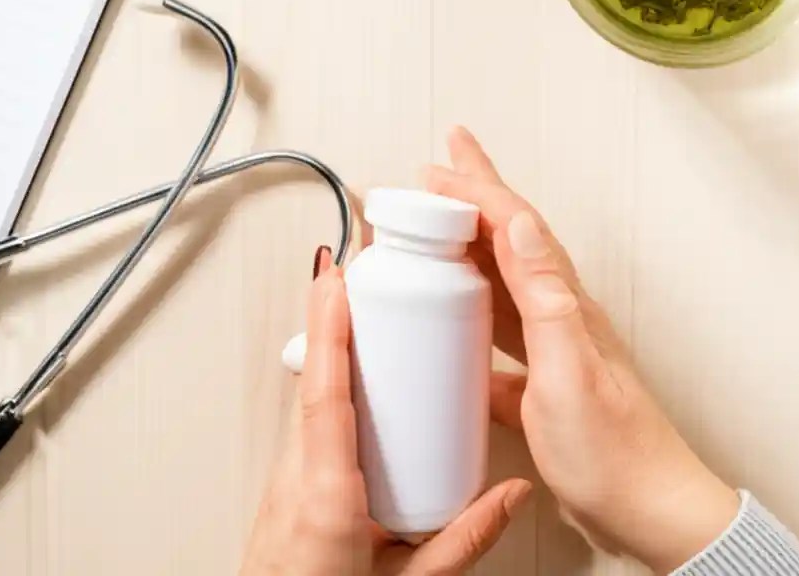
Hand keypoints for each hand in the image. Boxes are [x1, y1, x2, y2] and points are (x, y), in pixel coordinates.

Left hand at [240, 251, 533, 575]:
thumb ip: (464, 540)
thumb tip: (510, 494)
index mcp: (327, 496)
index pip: (326, 396)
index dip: (331, 333)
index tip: (338, 280)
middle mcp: (298, 476)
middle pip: (317, 376)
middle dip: (335, 314)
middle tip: (361, 259)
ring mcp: (288, 474)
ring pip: (312, 390)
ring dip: (333, 338)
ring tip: (363, 292)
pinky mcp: (291, 479)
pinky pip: (312, 413)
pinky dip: (331, 373)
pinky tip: (355, 359)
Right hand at [426, 128, 739, 573]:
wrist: (650, 515)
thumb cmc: (616, 454)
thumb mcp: (570, 370)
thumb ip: (547, 298)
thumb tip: (525, 224)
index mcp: (565, 306)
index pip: (515, 227)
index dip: (476, 190)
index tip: (437, 165)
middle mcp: (561, 318)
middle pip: (507, 244)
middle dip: (473, 201)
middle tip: (439, 167)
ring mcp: (552, 352)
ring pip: (499, 286)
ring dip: (467, 252)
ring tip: (437, 230)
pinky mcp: (543, 388)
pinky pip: (496, 342)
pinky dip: (468, 325)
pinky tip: (448, 333)